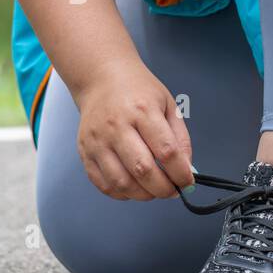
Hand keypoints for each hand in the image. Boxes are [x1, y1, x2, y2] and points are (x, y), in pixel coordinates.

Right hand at [73, 59, 193, 199]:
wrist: (101, 78)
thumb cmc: (138, 91)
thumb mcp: (168, 105)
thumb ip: (180, 139)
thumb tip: (185, 171)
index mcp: (142, 110)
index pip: (166, 151)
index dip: (180, 173)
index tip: (187, 182)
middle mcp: (116, 126)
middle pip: (142, 170)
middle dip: (163, 189)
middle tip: (172, 190)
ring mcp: (97, 140)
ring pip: (121, 182)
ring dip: (143, 195)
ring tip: (153, 190)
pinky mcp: (85, 151)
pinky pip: (103, 184)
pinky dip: (121, 193)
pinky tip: (133, 187)